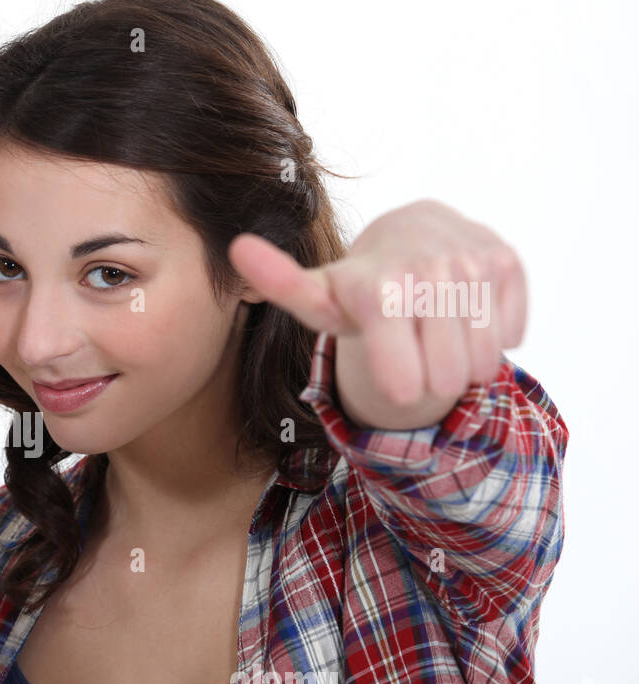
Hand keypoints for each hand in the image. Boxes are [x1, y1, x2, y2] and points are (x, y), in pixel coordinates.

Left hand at [227, 199, 526, 429]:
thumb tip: (237, 245)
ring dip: (464, 360)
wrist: (408, 232)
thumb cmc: (356, 286)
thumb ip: (279, 284)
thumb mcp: (316, 297)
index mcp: (377, 290)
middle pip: (450, 378)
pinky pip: (512, 335)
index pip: (407, 380)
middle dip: (433, 376)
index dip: (403, 386)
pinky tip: (463, 313)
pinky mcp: (506, 260)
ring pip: (485, 361)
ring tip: (434, 332)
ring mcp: (471, 262)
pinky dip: (493, 336)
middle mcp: (427, 270)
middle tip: (412, 348)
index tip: (396, 381)